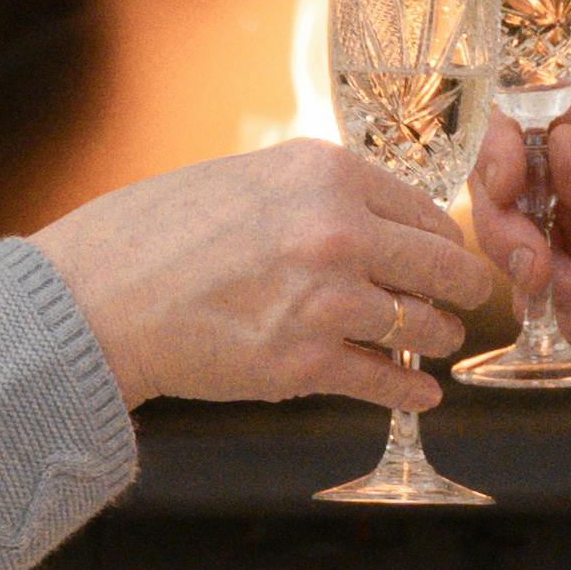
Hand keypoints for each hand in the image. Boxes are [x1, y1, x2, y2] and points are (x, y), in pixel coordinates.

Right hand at [31, 140, 505, 414]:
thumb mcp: (253, 179)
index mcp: (328, 174)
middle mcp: (337, 232)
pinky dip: (411, 392)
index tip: (451, 258)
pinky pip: (386, 382)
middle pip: (445, 268)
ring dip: (436, 340)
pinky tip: (422, 394)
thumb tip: (383, 225)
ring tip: (434, 345)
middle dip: (464, 291)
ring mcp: (325, 302)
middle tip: (471, 302)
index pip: (427, 211)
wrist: (99, 297)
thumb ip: (323, 195)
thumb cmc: (162, 233)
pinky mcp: (304, 365)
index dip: (445, 242)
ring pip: (423, 328)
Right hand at [470, 86, 570, 387]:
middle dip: (509, 232)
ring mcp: (569, 232)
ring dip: (560, 285)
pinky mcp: (570, 286)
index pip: (525, 118)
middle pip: (497, 187)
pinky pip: (540, 300)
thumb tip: (554, 144)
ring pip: (512, 250)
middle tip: (537, 269)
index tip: (504, 187)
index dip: (499, 149)